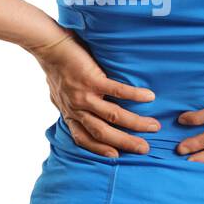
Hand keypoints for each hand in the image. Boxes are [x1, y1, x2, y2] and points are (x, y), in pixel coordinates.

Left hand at [31, 33, 158, 157]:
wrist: (49, 47)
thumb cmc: (55, 68)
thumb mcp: (59, 94)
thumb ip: (70, 105)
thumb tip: (78, 111)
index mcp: (69, 113)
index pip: (83, 138)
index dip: (99, 149)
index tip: (115, 156)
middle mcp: (76, 109)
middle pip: (102, 133)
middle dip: (125, 143)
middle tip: (145, 149)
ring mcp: (84, 95)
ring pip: (113, 116)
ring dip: (135, 123)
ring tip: (154, 126)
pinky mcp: (92, 80)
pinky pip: (117, 91)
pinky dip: (135, 95)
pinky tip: (149, 97)